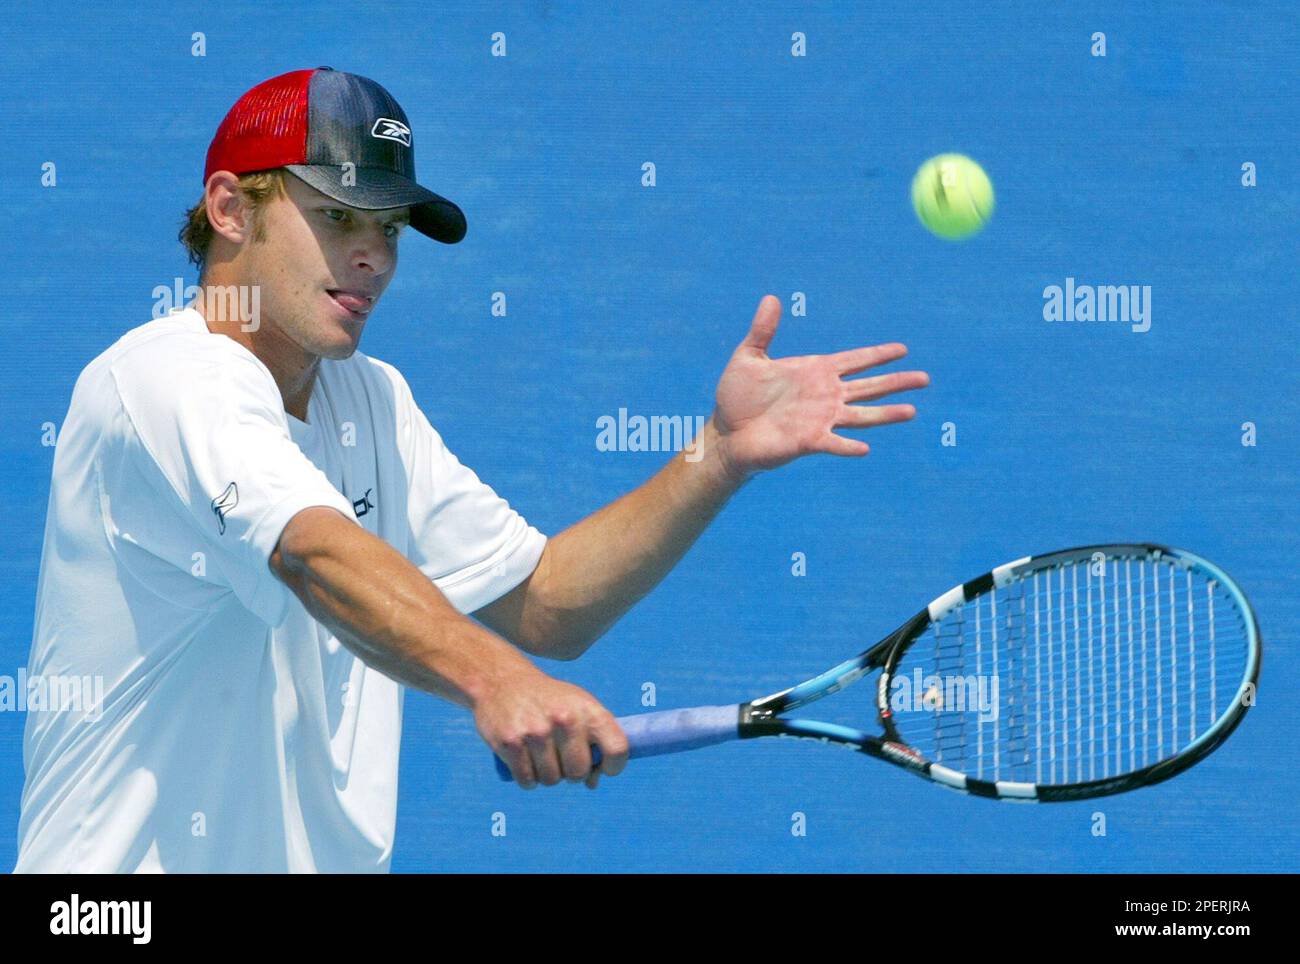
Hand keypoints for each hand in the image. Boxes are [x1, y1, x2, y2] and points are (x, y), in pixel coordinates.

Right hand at [475, 668, 628, 789]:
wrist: (503, 681)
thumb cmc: (549, 701)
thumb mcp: (578, 708)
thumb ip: (593, 741)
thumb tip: (592, 782)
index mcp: (588, 709)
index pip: (617, 748)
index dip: (614, 766)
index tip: (603, 767)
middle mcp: (565, 719)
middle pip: (578, 772)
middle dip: (572, 773)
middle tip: (562, 759)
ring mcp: (537, 732)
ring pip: (552, 780)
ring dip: (547, 775)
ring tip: (541, 755)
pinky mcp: (511, 743)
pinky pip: (527, 781)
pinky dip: (528, 779)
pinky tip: (526, 761)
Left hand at [711, 295, 929, 478]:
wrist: (726, 431)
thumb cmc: (738, 396)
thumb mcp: (749, 357)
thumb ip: (763, 330)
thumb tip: (770, 298)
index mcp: (815, 371)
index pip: (854, 360)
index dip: (877, 355)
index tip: (903, 350)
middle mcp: (825, 395)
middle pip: (868, 387)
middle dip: (896, 381)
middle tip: (925, 378)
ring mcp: (819, 419)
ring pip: (861, 415)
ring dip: (886, 414)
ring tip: (912, 411)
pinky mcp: (808, 441)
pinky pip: (834, 442)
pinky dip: (848, 445)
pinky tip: (865, 447)